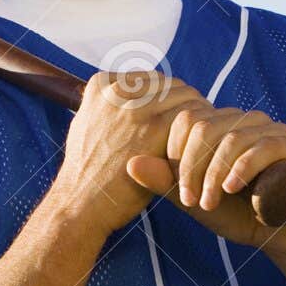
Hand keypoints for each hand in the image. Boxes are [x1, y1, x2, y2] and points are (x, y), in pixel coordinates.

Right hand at [51, 73, 208, 237]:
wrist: (81, 205)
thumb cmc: (88, 174)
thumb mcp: (87, 126)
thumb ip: (110, 106)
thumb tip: (138, 93)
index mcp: (101, 85)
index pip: (153, 80)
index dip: (169, 100)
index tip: (178, 119)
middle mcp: (119, 90)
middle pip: (172, 86)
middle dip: (186, 106)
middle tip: (199, 131)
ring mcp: (136, 107)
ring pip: (187, 97)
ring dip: (199, 117)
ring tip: (204, 141)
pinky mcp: (154, 127)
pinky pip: (193, 115)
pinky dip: (202, 131)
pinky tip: (204, 150)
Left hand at [126, 106, 285, 262]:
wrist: (284, 238)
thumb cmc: (238, 215)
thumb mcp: (197, 200)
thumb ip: (167, 182)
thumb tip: (130, 163)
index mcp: (223, 126)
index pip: (188, 120)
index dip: (177, 154)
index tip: (180, 193)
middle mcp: (249, 122)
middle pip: (207, 126)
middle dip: (193, 166)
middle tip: (193, 202)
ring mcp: (277, 131)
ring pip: (233, 137)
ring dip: (215, 173)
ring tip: (210, 203)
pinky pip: (268, 146)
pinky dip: (245, 167)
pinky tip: (232, 189)